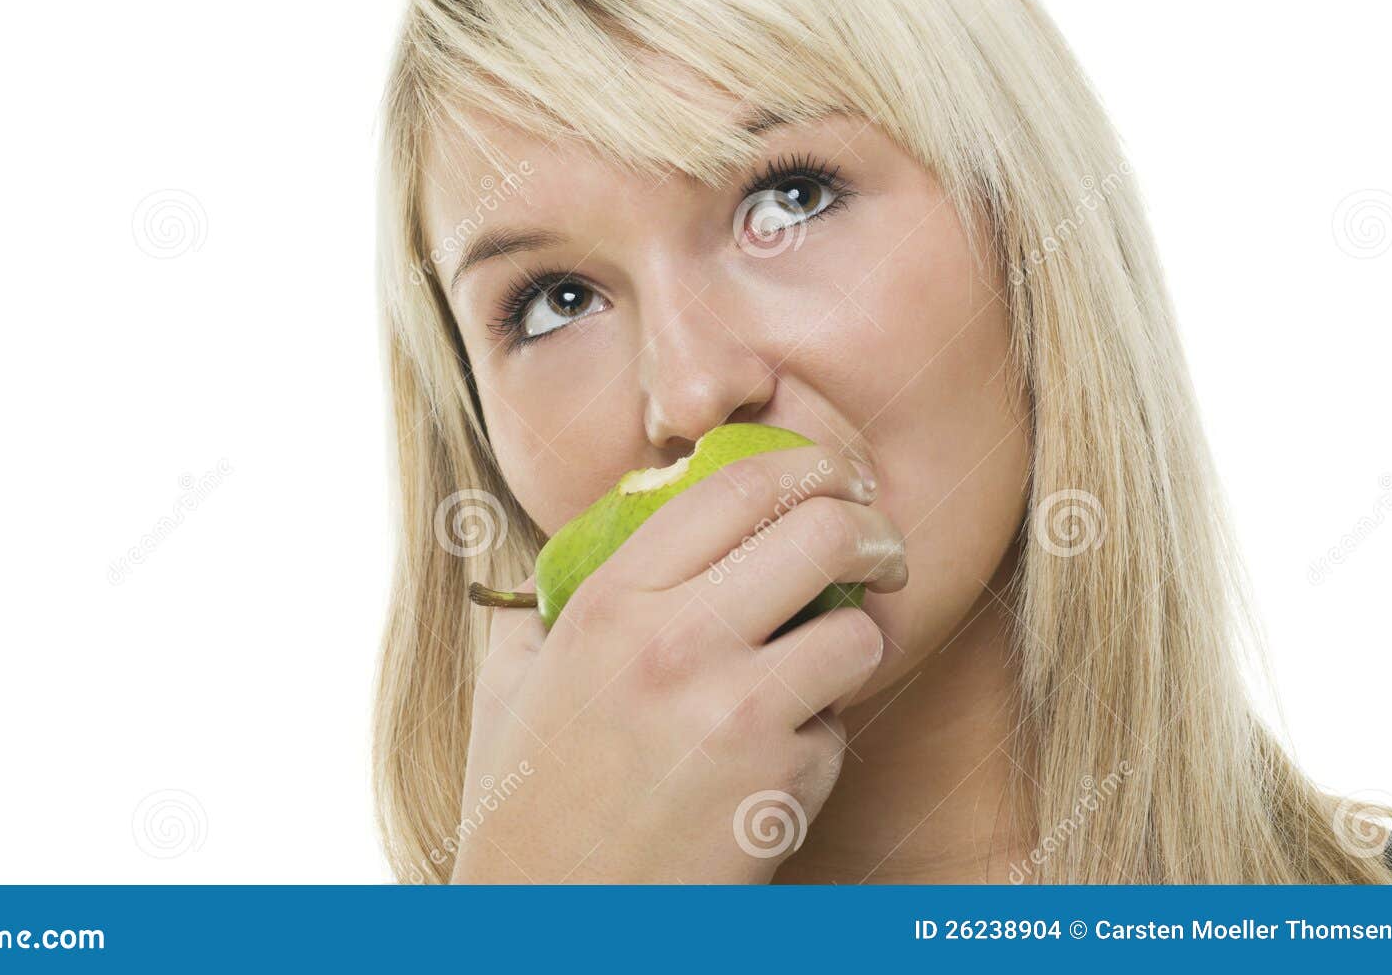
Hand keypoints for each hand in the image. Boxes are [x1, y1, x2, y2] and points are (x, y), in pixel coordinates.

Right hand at [449, 444, 906, 882]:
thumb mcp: (510, 680)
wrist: (547, 926)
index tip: (834, 481)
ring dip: (850, 651)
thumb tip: (572, 549)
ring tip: (812, 678)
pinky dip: (817, 747)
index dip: (807, 467)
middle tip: (880, 554)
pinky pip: (838, 735)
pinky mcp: (778, 786)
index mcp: (611, 601)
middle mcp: (676, 641)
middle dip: (873, 534)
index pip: (739, 486)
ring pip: (857, 635)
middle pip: (824, 531)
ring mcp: (734, 714)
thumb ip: (543, 603)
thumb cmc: (525, 805)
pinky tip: (763, 772)